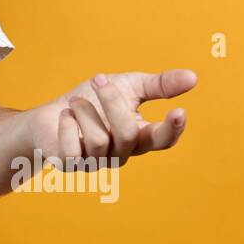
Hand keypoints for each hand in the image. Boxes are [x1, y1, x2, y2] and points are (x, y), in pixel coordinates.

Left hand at [23, 69, 196, 169]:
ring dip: (84, 111)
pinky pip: (73, 151)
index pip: (163, 140)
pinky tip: (65, 115)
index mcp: (140, 136)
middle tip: (98, 78)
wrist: (50, 114)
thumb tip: (193, 77)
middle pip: (127, 134)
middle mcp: (122, 154)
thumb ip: (159, 85)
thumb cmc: (93, 100)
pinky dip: (67, 125)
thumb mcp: (128, 86)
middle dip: (112, 102)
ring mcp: (97, 163)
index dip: (173, 129)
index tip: (179, 110)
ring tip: (76, 102)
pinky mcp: (71, 166)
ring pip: (98, 140)